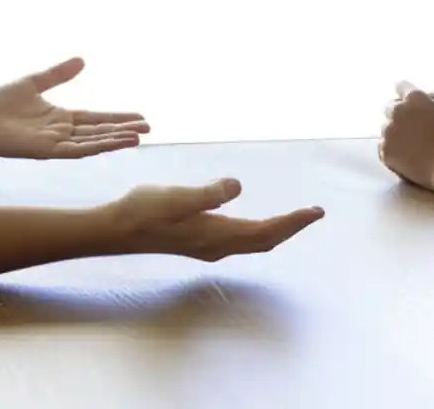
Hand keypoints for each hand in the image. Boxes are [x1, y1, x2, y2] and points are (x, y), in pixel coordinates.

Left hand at [0, 57, 150, 159]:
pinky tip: (111, 144)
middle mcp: (63, 133)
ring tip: (138, 137)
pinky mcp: (47, 151)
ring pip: (93, 143)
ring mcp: (56, 143)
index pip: (96, 119)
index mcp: (61, 118)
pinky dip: (96, 147)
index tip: (140, 117)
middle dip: (124, 130)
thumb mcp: (33, 82)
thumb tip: (82, 60)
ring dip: (115, 141)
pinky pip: (76, 150)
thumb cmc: (0, 104)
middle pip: (100, 132)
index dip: (117, 118)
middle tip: (149, 128)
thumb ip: (57, 73)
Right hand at [104, 179, 324, 260]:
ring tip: (293, 218)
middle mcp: (217, 245)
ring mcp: (207, 246)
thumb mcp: (176, 196)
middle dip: (291, 227)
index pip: (266, 231)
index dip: (293, 222)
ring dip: (276, 231)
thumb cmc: (143, 210)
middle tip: (314, 213)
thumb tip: (237, 186)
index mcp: (217, 233)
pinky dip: (257, 232)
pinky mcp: (198, 242)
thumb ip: (207, 193)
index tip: (316, 211)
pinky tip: (252, 224)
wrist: (117, 230)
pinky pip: (240, 241)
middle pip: (265, 240)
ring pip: (253, 243)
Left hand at [378, 81, 433, 191]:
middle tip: (414, 124)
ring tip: (412, 143)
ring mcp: (387, 132)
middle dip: (399, 111)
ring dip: (395, 130)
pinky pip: (384, 145)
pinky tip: (406, 155)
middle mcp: (396, 111)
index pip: (401, 85)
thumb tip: (431, 92)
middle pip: (390, 105)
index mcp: (413, 98)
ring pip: (386, 127)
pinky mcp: (384, 151)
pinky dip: (392, 148)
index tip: (410, 99)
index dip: (406, 91)